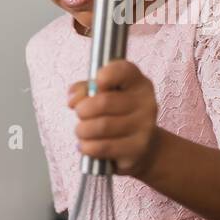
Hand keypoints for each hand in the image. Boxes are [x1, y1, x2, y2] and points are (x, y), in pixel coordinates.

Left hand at [68, 59, 159, 175]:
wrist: (141, 146)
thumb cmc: (116, 114)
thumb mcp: (100, 95)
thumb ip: (84, 89)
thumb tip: (73, 99)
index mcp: (138, 82)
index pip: (123, 71)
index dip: (105, 75)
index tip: (96, 83)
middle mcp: (146, 102)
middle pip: (104, 102)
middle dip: (82, 110)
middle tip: (80, 114)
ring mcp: (145, 126)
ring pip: (101, 126)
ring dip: (82, 130)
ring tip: (82, 131)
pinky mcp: (138, 148)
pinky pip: (103, 147)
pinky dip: (87, 147)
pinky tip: (86, 144)